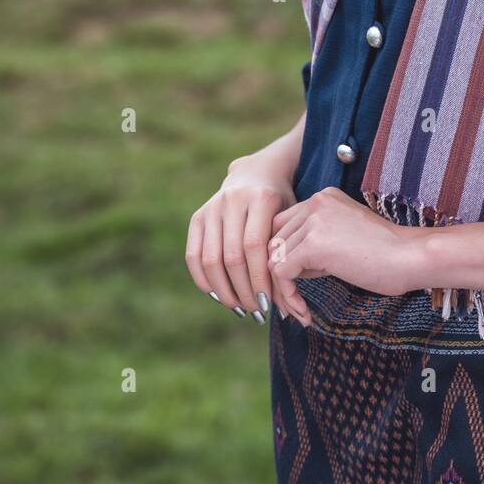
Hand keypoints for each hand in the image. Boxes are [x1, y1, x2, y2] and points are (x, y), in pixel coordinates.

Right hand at [186, 149, 304, 322]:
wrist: (258, 172)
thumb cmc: (282, 204)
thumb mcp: (290, 220)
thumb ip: (286, 258)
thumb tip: (288, 310)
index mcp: (261, 197)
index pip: (254, 246)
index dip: (258, 279)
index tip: (267, 304)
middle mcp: (233, 200)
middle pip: (232, 256)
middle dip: (243, 290)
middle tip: (255, 311)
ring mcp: (212, 207)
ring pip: (211, 259)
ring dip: (223, 291)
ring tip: (238, 308)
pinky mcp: (197, 216)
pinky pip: (194, 255)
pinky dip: (203, 280)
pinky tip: (218, 295)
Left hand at [269, 187, 425, 313]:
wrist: (409, 257)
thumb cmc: (385, 254)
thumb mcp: (344, 237)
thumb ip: (315, 242)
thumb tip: (284, 267)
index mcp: (323, 197)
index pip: (284, 226)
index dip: (286, 256)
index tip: (297, 284)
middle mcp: (315, 202)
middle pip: (274, 240)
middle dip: (280, 274)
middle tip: (293, 303)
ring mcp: (314, 221)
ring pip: (274, 258)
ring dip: (283, 290)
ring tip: (300, 311)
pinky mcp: (314, 244)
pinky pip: (281, 273)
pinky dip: (288, 296)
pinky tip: (304, 312)